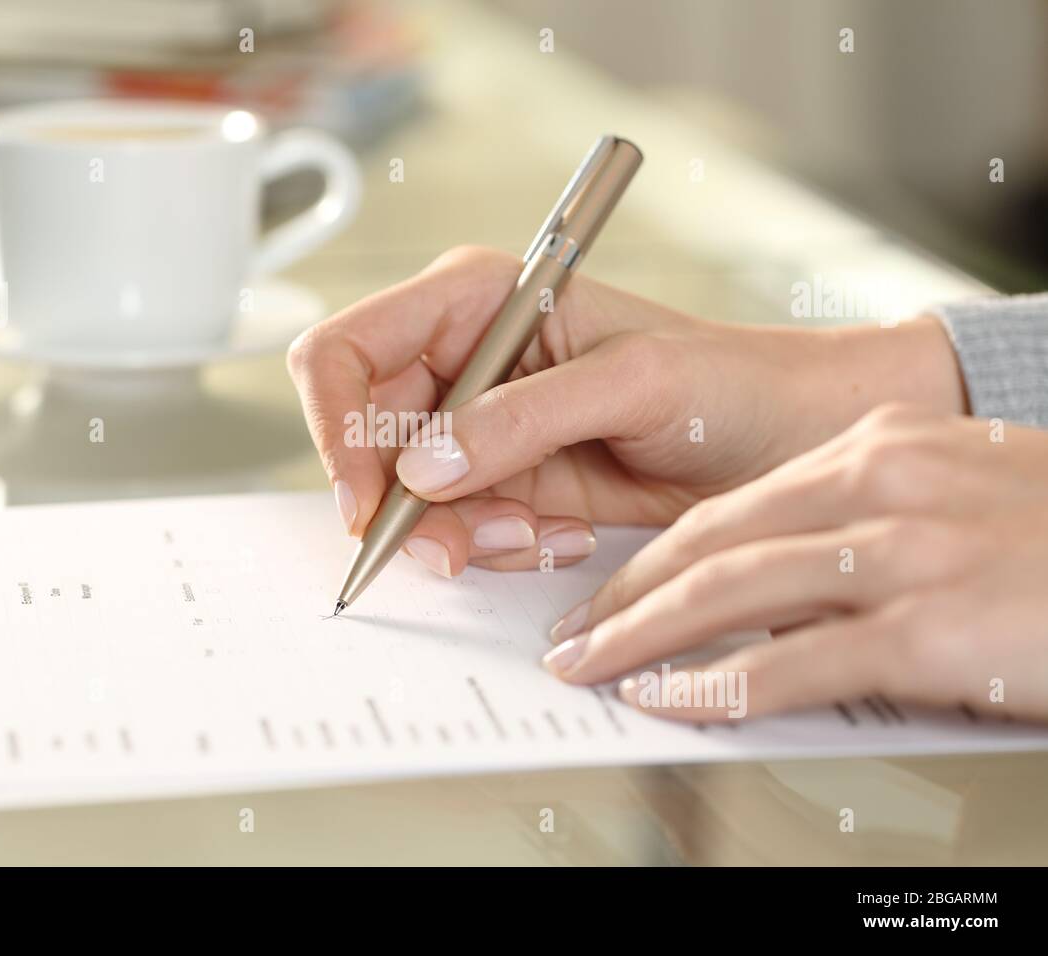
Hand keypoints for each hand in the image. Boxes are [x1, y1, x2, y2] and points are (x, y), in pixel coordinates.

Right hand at [287, 245, 964, 575]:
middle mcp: (462, 358)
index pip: (347, 351)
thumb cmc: (730, 380)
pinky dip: (493, 545)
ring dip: (459, 532)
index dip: (337, 426)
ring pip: (405, 495)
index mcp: (474, 298)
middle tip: (457, 545)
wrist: (788, 443)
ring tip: (537, 532)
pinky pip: (456, 526)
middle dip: (403, 502)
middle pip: (366, 436)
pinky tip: (558, 532)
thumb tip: (423, 466)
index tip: (369, 501)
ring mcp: (479, 424)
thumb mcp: (630, 383)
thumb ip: (521, 419)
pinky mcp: (503, 477)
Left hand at [544, 403, 1047, 722]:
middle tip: (571, 634)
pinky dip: (725, 682)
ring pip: (733, 591)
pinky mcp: (938, 624)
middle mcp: (885, 486)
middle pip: (711, 541)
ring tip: (592, 669)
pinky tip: (677, 699)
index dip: (651, 556)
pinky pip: (801, 657)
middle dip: (624, 596)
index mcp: (883, 452)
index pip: (731, 506)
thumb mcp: (958, 496)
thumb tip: (775, 576)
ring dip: (644, 636)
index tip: (605, 591)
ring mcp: (910, 552)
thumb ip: (866, 522)